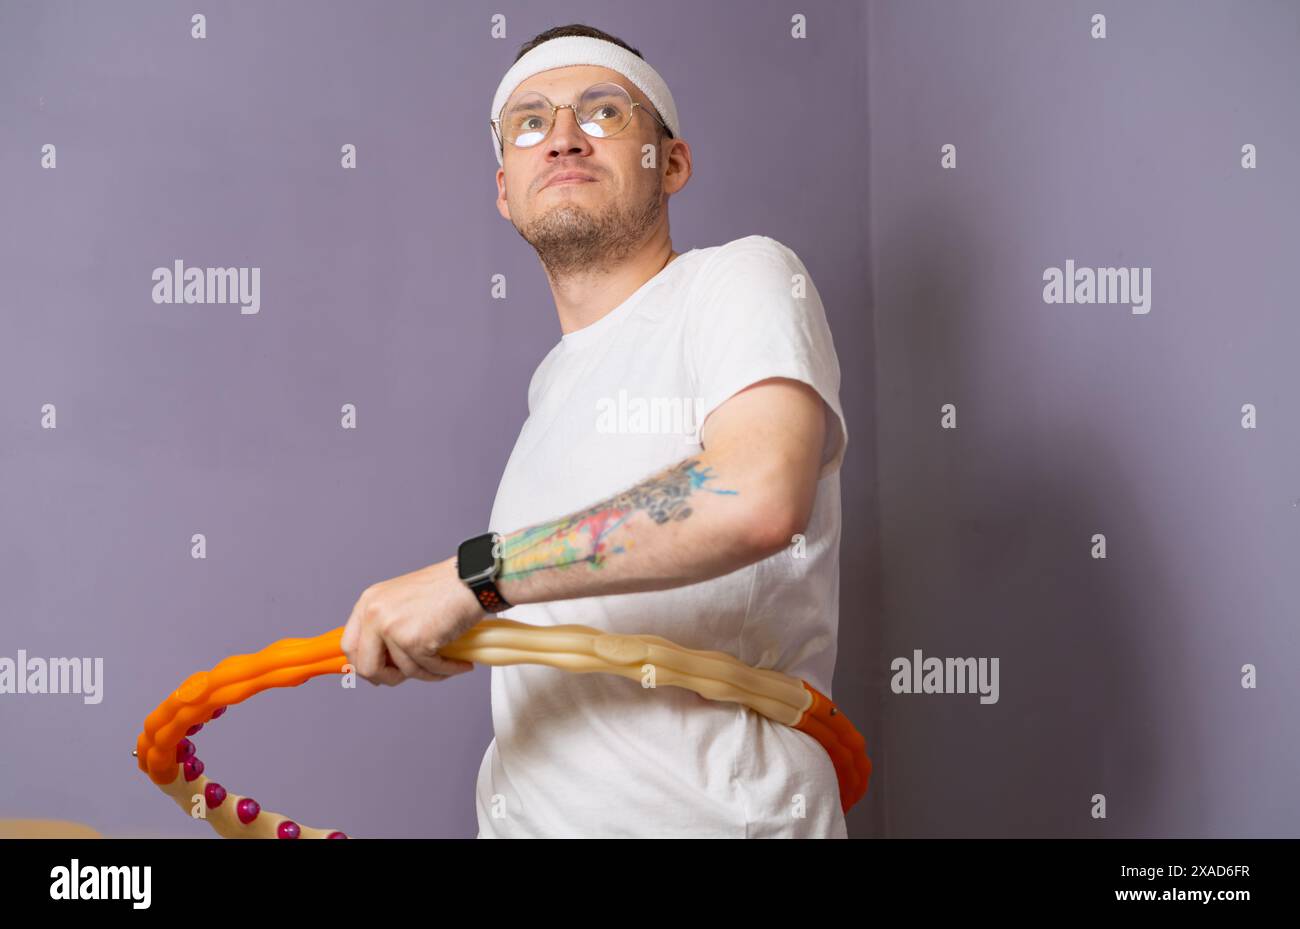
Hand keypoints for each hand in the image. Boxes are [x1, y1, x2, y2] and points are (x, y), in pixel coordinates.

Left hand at [341, 557, 483, 685]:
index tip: (382, 671)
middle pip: (365, 667)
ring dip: (428, 673)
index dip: (365, 664)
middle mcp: (374, 613)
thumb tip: (384, 661)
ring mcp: (391, 626)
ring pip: (402, 672)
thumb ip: (387, 627)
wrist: (472, 580)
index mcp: (369, 602)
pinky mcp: (414, 640)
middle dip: (389, 678)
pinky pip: (427, 669)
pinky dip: (445, 670)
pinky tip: (459, 663)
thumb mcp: (403, 602)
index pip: (349, 646)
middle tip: (410, 675)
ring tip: (447, 664)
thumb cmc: (447, 588)